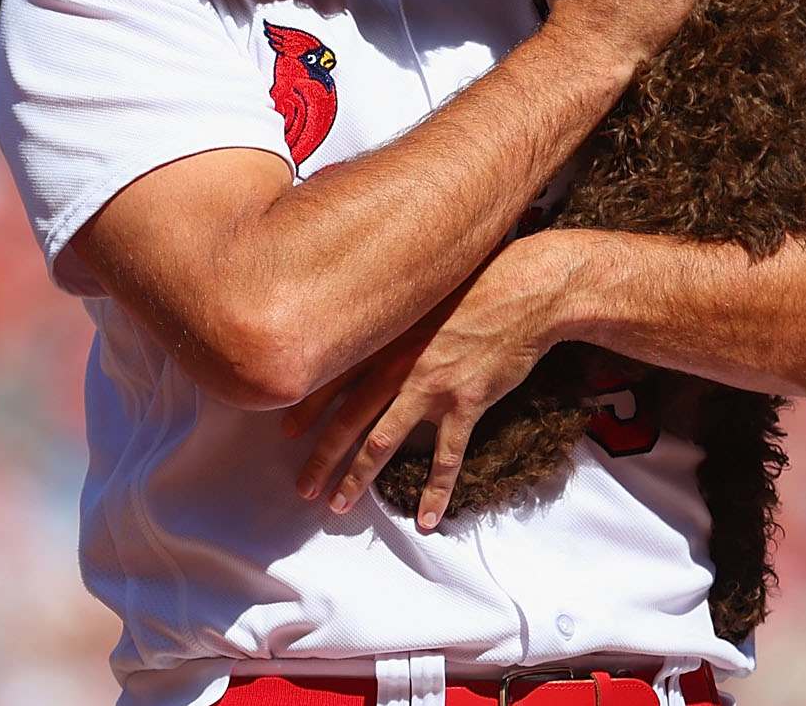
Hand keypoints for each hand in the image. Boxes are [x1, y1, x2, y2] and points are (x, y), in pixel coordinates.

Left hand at [285, 238, 566, 530]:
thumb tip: (370, 333)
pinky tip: (427, 519)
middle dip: (321, 456)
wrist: (521, 292)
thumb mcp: (419, 297)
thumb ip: (392, 321)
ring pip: (382, 442)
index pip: (331, 378)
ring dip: (357, 478)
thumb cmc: (472, 287)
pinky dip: (434, 491)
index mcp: (382, 339)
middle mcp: (395, 365)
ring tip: (338, 505)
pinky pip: (445, 458)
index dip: (305, 408)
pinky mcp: (464, 404)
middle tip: (301, 487)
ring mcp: (428, 387)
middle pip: (346, 418)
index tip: (284, 432)